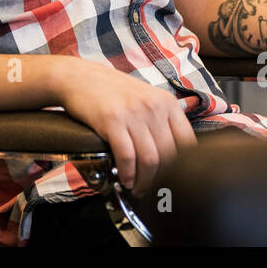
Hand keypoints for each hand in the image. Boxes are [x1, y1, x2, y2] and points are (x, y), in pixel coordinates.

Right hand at [55, 58, 196, 194]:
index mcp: (166, 102)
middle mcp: (153, 106)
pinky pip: (127, 157)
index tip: (175, 179)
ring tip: (138, 188)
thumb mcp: (145, 97)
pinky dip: (128, 174)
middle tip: (153, 190)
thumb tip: (173, 153)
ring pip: (150, 160)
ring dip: (145, 182)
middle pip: (169, 155)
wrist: (79, 77)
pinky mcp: (112, 120)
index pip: (187, 142)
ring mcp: (133, 113)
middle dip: (162, 180)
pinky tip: (125, 178)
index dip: (183, 167)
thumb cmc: (111, 90)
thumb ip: (161, 120)